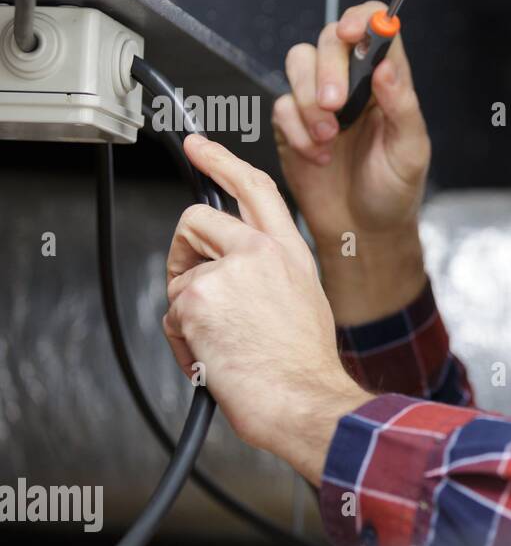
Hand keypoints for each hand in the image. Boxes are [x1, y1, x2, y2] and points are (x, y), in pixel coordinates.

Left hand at [163, 134, 371, 482]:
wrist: (304, 399)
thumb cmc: (304, 367)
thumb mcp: (303, 303)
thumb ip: (269, 276)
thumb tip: (231, 276)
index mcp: (290, 254)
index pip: (256, 189)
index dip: (223, 161)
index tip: (199, 146)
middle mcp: (262, 254)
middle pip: (198, 219)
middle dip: (183, 253)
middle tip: (194, 287)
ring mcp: (230, 272)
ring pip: (181, 276)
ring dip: (188, 312)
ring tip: (220, 341)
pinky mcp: (201, 298)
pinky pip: (172, 313)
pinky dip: (184, 341)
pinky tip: (214, 356)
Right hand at [273, 0, 431, 240]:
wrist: (362, 230)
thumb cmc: (394, 190)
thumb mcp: (410, 152)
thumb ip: (402, 107)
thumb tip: (387, 66)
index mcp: (388, 82)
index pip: (376, 28)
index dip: (362, 19)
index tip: (350, 34)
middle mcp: (353, 83)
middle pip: (329, 40)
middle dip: (327, 70)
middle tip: (335, 106)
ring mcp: (320, 100)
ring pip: (298, 63)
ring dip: (308, 99)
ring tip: (328, 138)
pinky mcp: (293, 122)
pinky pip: (282, 106)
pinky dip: (297, 131)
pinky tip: (317, 157)